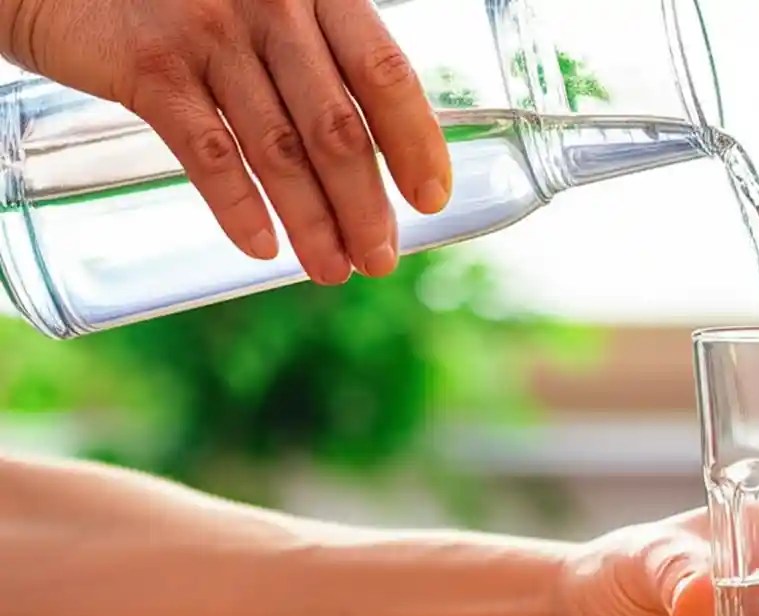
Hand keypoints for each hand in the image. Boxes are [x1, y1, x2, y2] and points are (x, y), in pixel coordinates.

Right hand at [0, 0, 450, 283]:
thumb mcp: (270, 7)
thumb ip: (319, 59)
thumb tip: (380, 152)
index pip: (384, 72)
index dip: (415, 141)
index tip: (432, 201)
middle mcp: (272, 5)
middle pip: (336, 123)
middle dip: (365, 203)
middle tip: (380, 260)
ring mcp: (209, 33)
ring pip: (278, 147)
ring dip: (312, 220)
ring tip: (331, 270)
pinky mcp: (151, 67)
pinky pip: (208, 151)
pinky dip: (238, 207)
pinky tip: (262, 248)